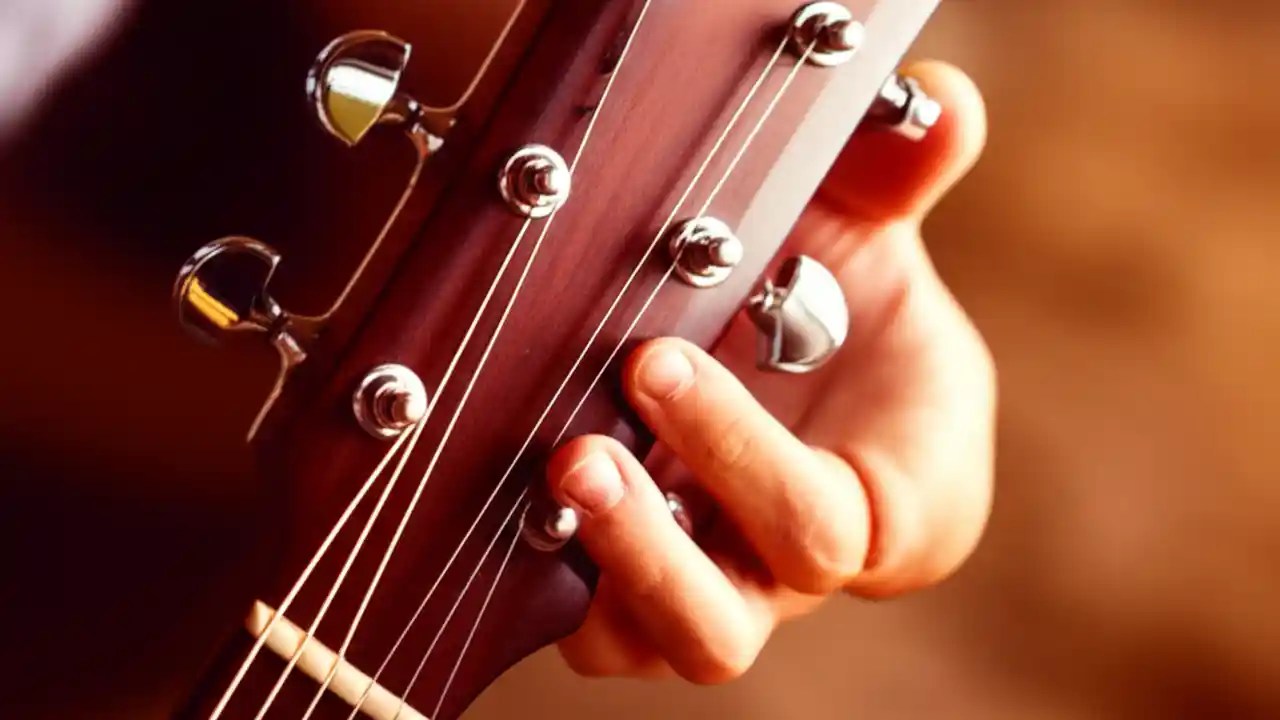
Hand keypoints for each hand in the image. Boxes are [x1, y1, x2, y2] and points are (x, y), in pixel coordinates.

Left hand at [547, 61, 992, 682]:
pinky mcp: (649, 590)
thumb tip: (936, 105)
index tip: (659, 360)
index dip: (743, 461)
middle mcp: (797, 568)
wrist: (801, 350)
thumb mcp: (871, 229)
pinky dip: (552, 576)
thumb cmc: (849, 302)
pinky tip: (510, 496)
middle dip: (651, 545)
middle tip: (581, 449)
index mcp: (895, 503)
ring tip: (546, 474)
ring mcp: (722, 583)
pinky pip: (598, 622)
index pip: (828, 525)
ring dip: (594, 571)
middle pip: (729, 622)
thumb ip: (904, 172)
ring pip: (655, 640)